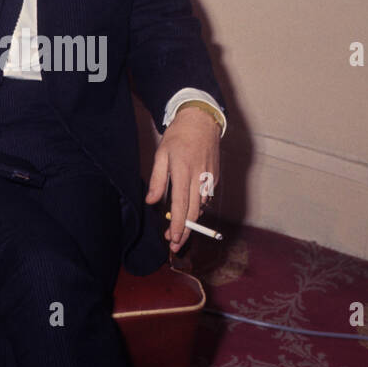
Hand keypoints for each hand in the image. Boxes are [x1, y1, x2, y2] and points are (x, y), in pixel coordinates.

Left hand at [145, 105, 220, 252]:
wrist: (201, 122)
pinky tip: (188, 209)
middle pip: (193, 212)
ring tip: (177, 229)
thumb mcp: (161, 154)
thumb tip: (151, 201)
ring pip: (201, 208)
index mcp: (183, 172)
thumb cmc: (178, 137)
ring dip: (190, 221)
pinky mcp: (216, 178)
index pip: (180, 205)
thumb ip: (157, 179)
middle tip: (174, 244)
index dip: (177, 224)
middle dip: (184, 231)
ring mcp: (210, 179)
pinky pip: (206, 199)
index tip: (173, 238)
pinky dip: (197, 207)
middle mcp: (199, 178)